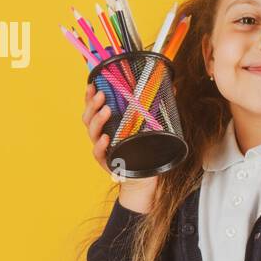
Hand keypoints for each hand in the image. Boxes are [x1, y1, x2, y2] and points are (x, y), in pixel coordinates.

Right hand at [83, 82, 156, 211]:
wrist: (146, 176)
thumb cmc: (145, 149)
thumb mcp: (150, 126)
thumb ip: (156, 108)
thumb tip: (171, 87)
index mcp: (107, 125)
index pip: (94, 108)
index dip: (90, 96)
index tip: (92, 83)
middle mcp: (101, 136)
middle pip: (89, 118)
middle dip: (93, 105)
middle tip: (101, 95)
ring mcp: (103, 149)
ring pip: (92, 133)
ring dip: (98, 120)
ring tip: (106, 110)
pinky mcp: (107, 163)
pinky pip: (99, 153)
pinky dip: (101, 145)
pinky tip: (106, 138)